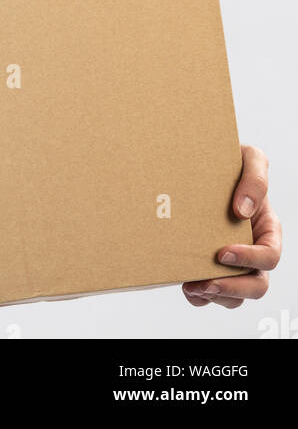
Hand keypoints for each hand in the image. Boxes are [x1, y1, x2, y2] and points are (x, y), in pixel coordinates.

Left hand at [182, 144, 281, 308]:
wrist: (204, 163)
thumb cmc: (233, 162)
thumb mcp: (251, 159)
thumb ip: (255, 179)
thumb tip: (243, 210)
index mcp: (267, 229)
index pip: (269, 256)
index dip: (251, 260)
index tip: (223, 253)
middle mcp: (253, 250)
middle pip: (256, 286)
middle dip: (232, 288)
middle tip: (206, 283)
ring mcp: (233, 262)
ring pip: (234, 296)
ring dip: (214, 296)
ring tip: (191, 287)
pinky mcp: (211, 266)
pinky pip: (210, 294)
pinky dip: (199, 297)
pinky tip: (185, 285)